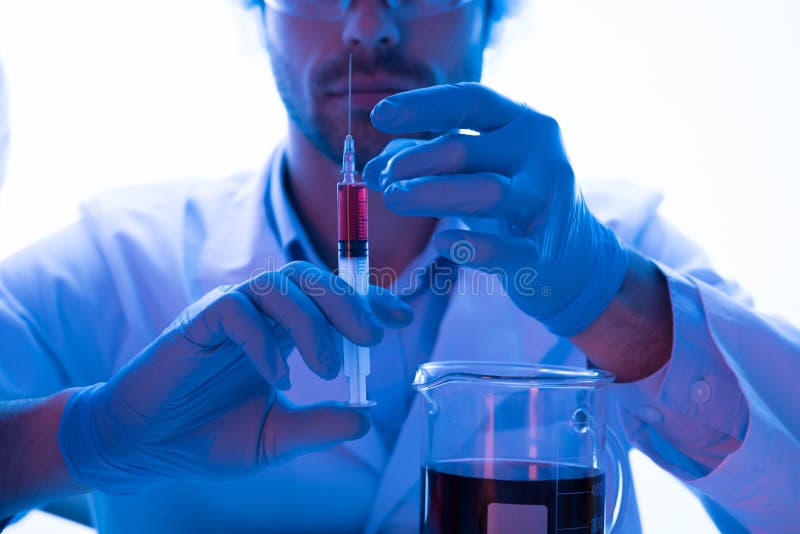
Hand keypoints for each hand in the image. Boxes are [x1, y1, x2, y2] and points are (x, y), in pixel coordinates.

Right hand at [58, 261, 412, 494]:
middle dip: (348, 302)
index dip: (368, 301)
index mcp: (281, 332)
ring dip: (312, 321)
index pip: (330, 300)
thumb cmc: (207, 436)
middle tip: (373, 339)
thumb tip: (366, 419)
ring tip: (328, 369)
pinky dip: (263, 340)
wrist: (146, 446)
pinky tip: (278, 376)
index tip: (402, 318)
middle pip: (310, 279)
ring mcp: (227, 312)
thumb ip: (317, 426)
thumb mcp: (274, 436)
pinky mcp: (197, 322)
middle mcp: (259, 314)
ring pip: (278, 285)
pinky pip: (235, 310)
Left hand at [364, 83, 628, 336]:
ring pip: (485, 192)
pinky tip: (441, 242)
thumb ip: (427, 160)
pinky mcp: (544, 249)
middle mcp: (539, 154)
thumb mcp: (475, 170)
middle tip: (384, 180)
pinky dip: (470, 247)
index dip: (421, 105)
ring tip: (394, 199)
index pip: (470, 101)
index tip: (378, 116)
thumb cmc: (512, 203)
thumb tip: (374, 166)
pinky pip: (505, 249)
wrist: (572, 257)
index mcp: (522, 123)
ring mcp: (546, 201)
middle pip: (465, 148)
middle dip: (416, 162)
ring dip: (432, 194)